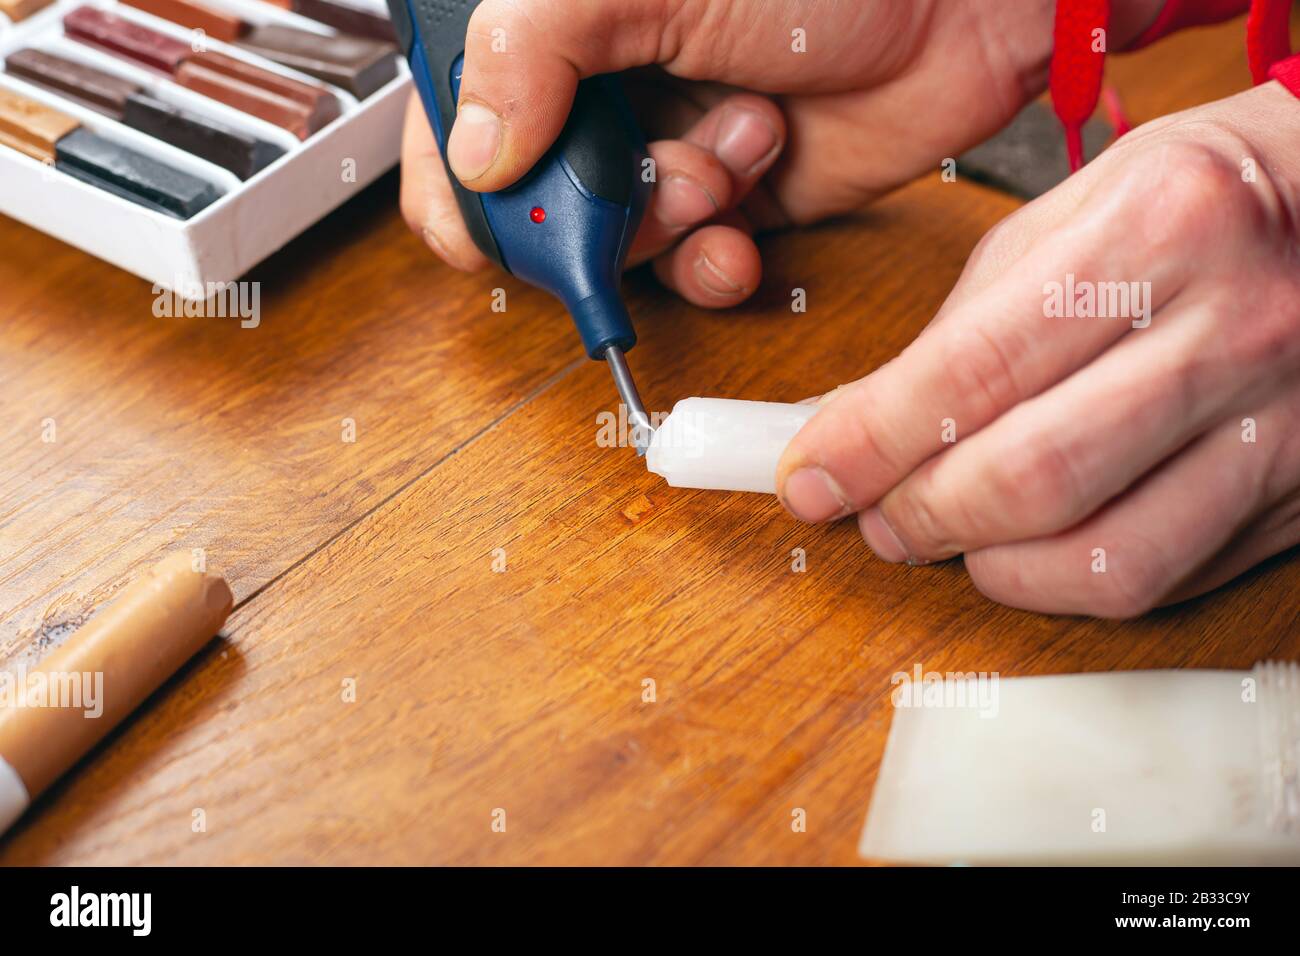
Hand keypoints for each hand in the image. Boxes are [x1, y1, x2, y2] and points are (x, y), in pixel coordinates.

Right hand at [400, 0, 1156, 306]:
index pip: (460, 121)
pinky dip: (709, 264)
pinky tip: (741, 215)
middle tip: (630, 188)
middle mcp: (607, 88)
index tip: (502, 217)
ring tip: (714, 172)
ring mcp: (669, 147)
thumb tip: (476, 153)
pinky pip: (689, 266)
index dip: (466, 184)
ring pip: (613, 244)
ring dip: (658, 229)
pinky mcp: (735, 199)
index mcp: (561, 26)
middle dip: (582, 214)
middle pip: (535, 201)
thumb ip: (534, 46)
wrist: (960, 2)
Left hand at [778, 83, 1299, 616]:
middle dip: (917, 514)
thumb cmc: (1199, 200)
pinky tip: (1027, 545)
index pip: (975, 370)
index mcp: (1161, 229)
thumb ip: (964, 323)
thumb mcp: (1072, 211)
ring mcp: (1277, 424)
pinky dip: (1063, 582)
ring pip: (1099, 558)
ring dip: (986, 566)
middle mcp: (1231, 330)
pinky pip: (1159, 580)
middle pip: (1031, 479)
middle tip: (873, 512)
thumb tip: (859, 421)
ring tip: (943, 532)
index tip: (810, 477)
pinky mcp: (1294, 497)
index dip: (869, 441)